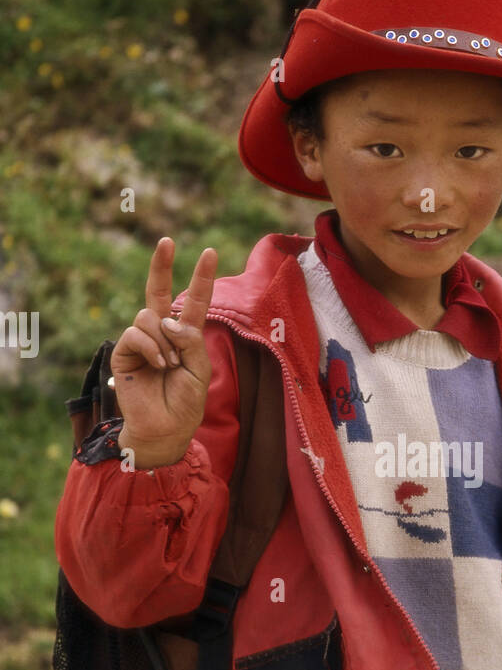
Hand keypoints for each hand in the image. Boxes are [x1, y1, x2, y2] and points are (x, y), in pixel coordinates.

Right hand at [111, 238, 216, 462]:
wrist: (165, 428)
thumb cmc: (185, 402)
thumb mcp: (200, 369)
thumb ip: (190, 340)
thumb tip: (166, 319)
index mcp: (185, 336)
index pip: (193, 301)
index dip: (201, 278)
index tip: (209, 253)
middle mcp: (162, 333)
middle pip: (158, 292)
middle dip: (162, 265)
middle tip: (167, 241)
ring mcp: (141, 341)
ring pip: (149, 316)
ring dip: (164, 339)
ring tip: (170, 366)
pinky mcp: (124, 352)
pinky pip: (136, 332)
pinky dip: (151, 347)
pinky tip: (159, 365)